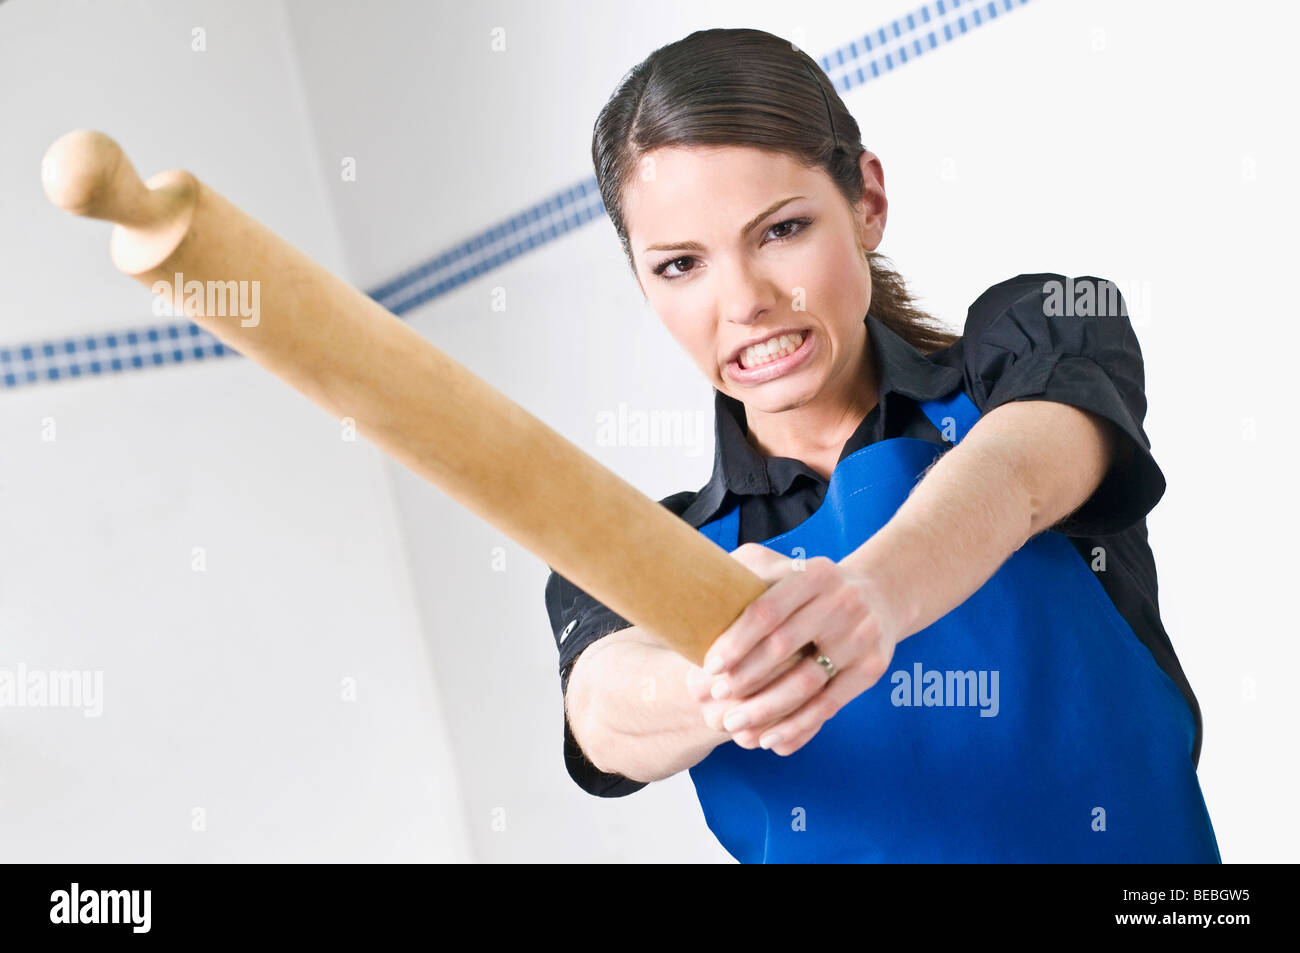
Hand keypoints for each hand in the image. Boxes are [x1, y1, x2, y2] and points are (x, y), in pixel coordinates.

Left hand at [701, 544, 909, 756]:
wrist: (881, 597)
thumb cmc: (814, 588)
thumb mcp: (786, 569)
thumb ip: (750, 578)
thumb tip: (698, 600)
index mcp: (814, 574)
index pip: (766, 611)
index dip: (735, 641)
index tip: (710, 665)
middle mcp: (842, 602)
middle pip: (783, 647)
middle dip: (745, 676)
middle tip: (717, 696)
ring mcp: (861, 636)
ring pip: (806, 683)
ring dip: (765, 708)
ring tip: (735, 724)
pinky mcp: (873, 668)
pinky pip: (829, 705)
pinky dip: (797, 726)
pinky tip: (769, 739)